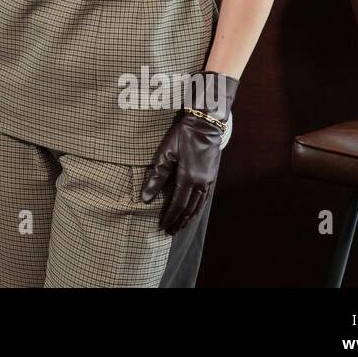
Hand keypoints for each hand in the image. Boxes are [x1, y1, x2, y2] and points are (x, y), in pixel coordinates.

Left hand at [141, 111, 222, 233]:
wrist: (206, 124)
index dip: (169, 217)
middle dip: (178, 221)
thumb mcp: (166, 152)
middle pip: (189, 209)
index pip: (177, 204)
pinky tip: (193, 212)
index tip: (162, 227)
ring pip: (198, 206)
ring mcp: (208, 181)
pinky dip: (198, 209)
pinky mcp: (212, 177)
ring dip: (188, 218)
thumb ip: (156, 176)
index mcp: (188, 178)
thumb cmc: (183, 135)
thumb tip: (146, 197)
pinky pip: (204, 199)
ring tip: (180, 226)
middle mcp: (201, 183)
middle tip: (170, 232)